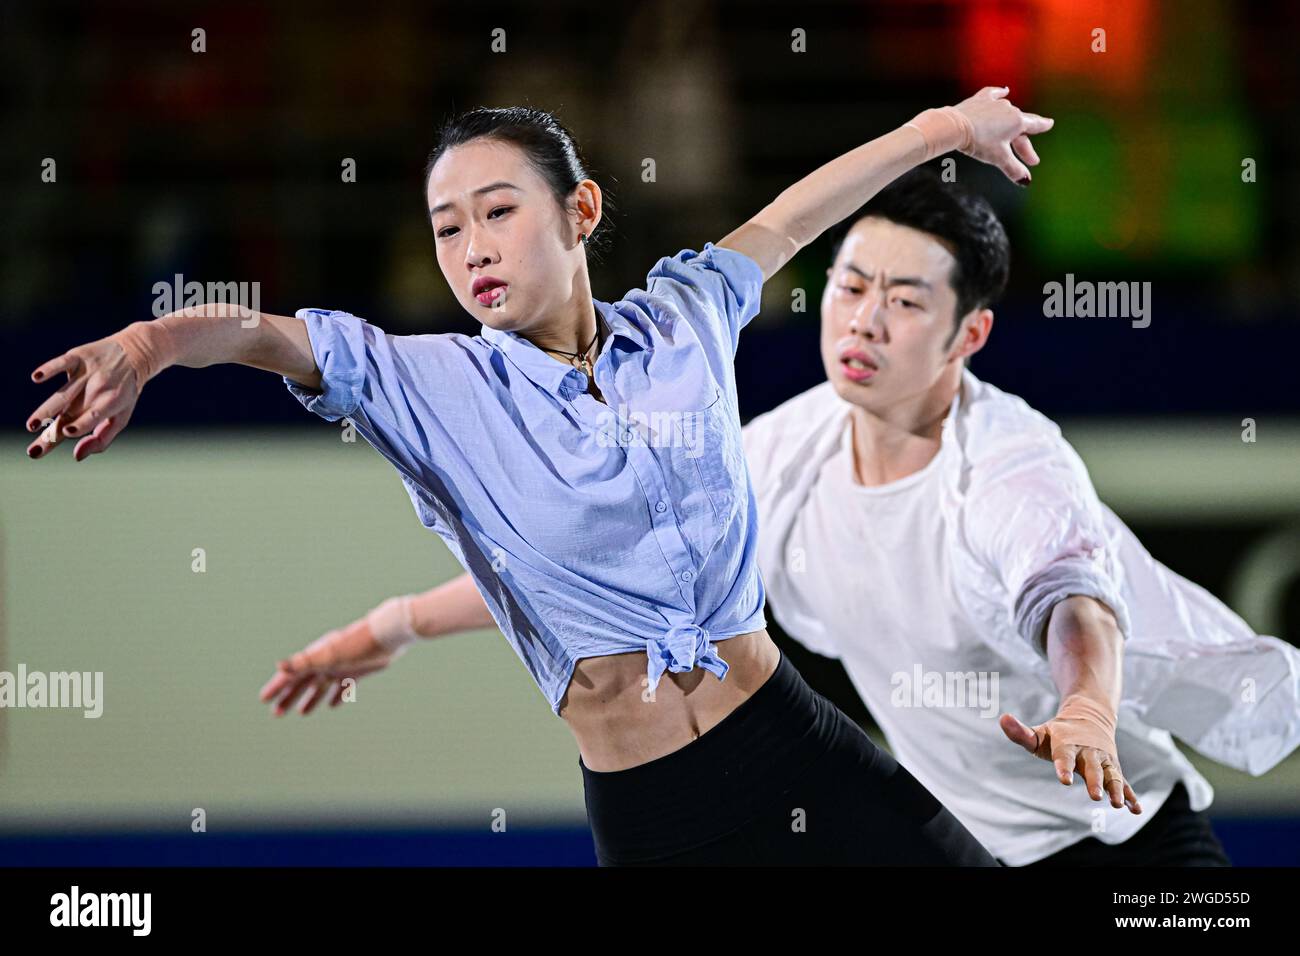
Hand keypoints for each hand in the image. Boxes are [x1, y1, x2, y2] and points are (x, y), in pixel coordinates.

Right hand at [26, 335, 142, 460]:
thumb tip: (76, 457)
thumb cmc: (124, 392)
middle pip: (71, 414)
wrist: (135, 353)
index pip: (91, 419)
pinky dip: (50, 369)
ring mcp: (87, 373)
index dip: (80, 425)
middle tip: (34, 450)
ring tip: (32, 425)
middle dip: (53, 431)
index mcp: (110, 405)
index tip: (66, 433)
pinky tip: (37, 377)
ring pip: (64, 394)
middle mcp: (98, 390)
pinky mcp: (78, 357)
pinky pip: (62, 362)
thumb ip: (101, 439)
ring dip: (47, 410)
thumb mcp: (120, 417)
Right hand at [260, 617, 398, 715]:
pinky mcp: (357, 671)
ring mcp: (341, 666)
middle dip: (289, 697)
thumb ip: (304, 662)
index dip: (276, 686)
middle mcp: (325, 661)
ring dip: (310, 699)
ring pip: (321, 686)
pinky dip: (336, 696)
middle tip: (276, 714)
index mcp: (315, 657)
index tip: (263, 699)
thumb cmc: (356, 644)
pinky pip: (343, 687)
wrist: (387, 636)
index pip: (290, 674)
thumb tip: (279, 665)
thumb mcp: (328, 656)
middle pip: (303, 682)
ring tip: (301, 713)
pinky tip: (332, 706)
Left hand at [951, 86, 1053, 183]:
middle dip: (1025, 145)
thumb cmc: (978, 142)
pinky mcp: (979, 100)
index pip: (1034, 125)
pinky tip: (1004, 91)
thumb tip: (1025, 182)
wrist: (955, 126)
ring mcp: (994, 103)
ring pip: (1008, 113)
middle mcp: (1009, 109)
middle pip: (1020, 127)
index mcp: (1017, 121)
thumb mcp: (999, 158)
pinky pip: (993, 94)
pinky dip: (999, 94)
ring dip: (1011, 124)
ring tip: (1016, 129)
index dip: (1042, 126)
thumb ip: (1013, 169)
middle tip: (1031, 160)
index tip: (1049, 124)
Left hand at [1000, 710, 1141, 813]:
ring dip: (1116, 789)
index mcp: (1068, 744)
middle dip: (1095, 781)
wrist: (1090, 716)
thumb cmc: (1058, 732)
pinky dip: (1131, 795)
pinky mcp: (1113, 768)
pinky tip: (1136, 810)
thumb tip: (1002, 718)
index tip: (1064, 780)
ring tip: (1118, 804)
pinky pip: (1124, 782)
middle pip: (1092, 768)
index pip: (1065, 756)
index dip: (1064, 767)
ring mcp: (1103, 761)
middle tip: (1095, 796)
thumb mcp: (1040, 733)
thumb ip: (1021, 732)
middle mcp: (1089, 752)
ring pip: (1112, 775)